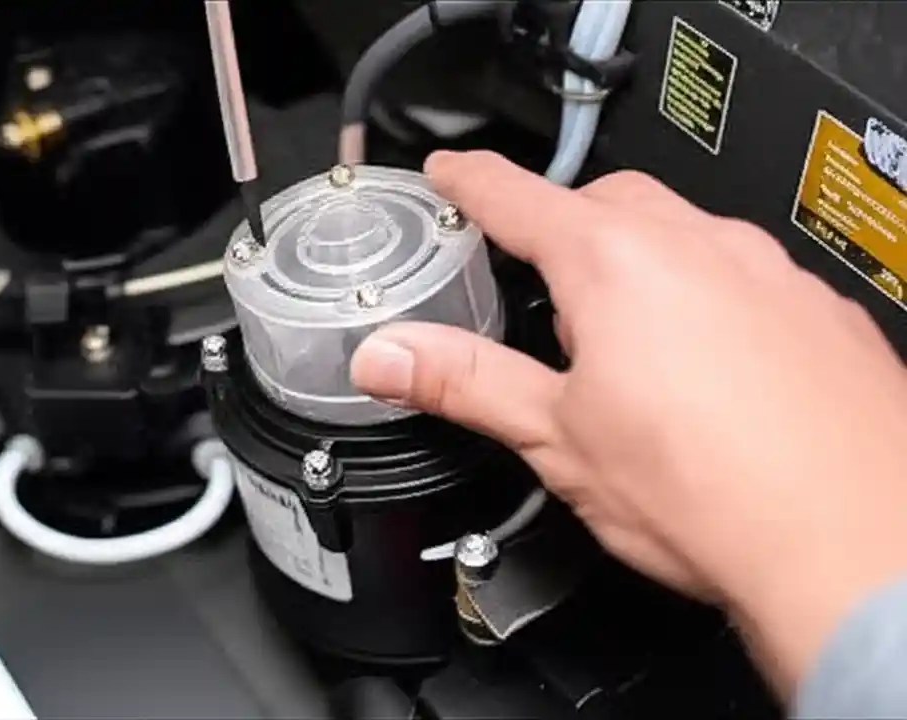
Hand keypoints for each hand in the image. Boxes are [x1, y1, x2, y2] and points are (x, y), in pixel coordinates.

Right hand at [350, 151, 906, 696]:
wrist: (856, 546)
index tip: (449, 174)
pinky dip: (708, 300)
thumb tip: (389, 355)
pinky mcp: (818, 313)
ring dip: (639, 266)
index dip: (470, 181)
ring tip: (620, 346)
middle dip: (560, 225)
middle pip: (606, 203)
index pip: (517, 195)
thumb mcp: (558, 436)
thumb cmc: (715, 493)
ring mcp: (769, 274)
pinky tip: (704, 374)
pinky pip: (747, 278)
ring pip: (683, 237)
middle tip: (532, 278)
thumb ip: (465, 381)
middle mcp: (699, 247)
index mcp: (616, 264)